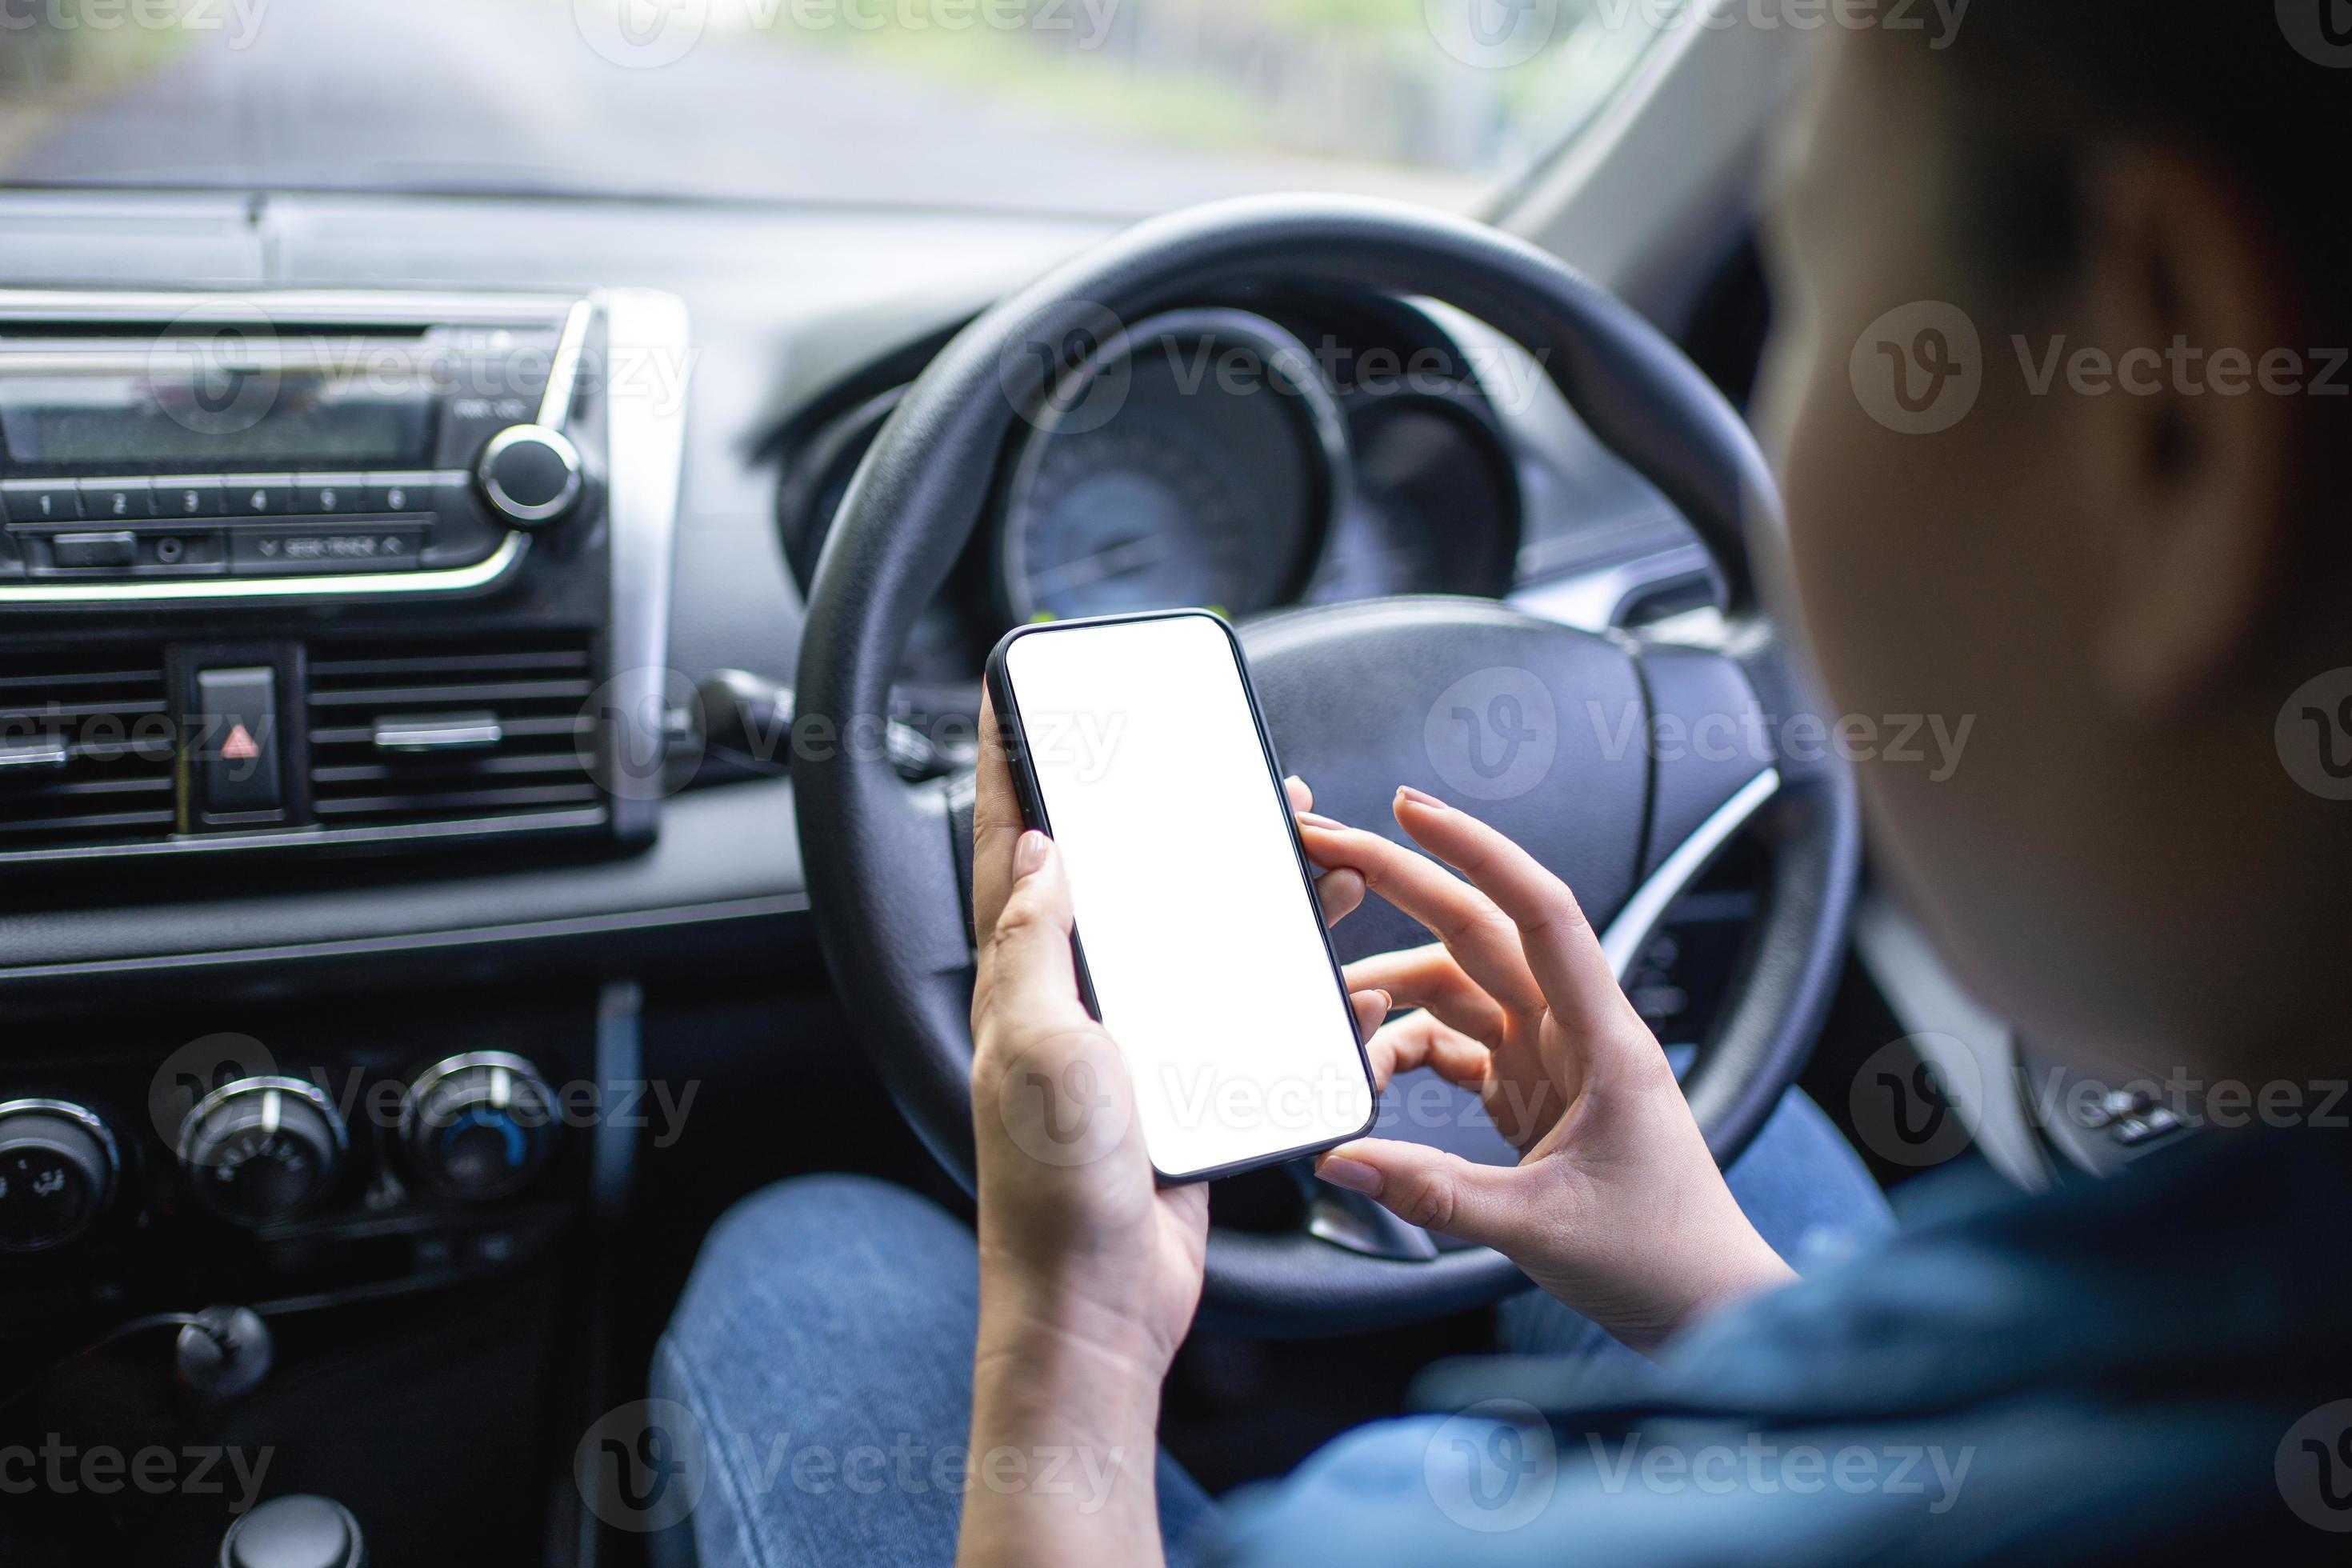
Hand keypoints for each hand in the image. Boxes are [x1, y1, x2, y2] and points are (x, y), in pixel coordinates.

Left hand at [961, 699, 1384, 1567]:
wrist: (1103, 1307)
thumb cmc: (1055, 1190)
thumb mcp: (1040, 1046)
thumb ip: (1037, 942)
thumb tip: (1040, 847)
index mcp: (1018, 983)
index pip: (1005, 851)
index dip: (1004, 772)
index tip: (1010, 700)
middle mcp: (1066, 1002)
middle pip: (1100, 876)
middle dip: (1132, 804)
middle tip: (1170, 742)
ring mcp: (1124, 1042)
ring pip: (1174, 932)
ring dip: (1218, 877)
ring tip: (1273, 827)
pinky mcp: (1178, 1083)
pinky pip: (1223, 1001)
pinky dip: (1265, 963)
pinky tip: (1307, 948)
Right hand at [1297, 786, 1794, 1352]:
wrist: (1706, 1308)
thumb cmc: (1662, 1257)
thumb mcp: (1539, 1229)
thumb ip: (1433, 1192)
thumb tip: (1343, 1155)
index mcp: (1606, 1041)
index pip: (1540, 914)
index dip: (1477, 852)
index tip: (1411, 811)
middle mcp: (1580, 1035)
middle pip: (1484, 935)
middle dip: (1408, 885)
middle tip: (1333, 856)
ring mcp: (1556, 1062)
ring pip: (1459, 993)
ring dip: (1393, 995)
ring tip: (1336, 1017)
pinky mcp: (1535, 1096)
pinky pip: (1457, 1048)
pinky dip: (1408, 1052)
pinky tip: (1372, 1074)